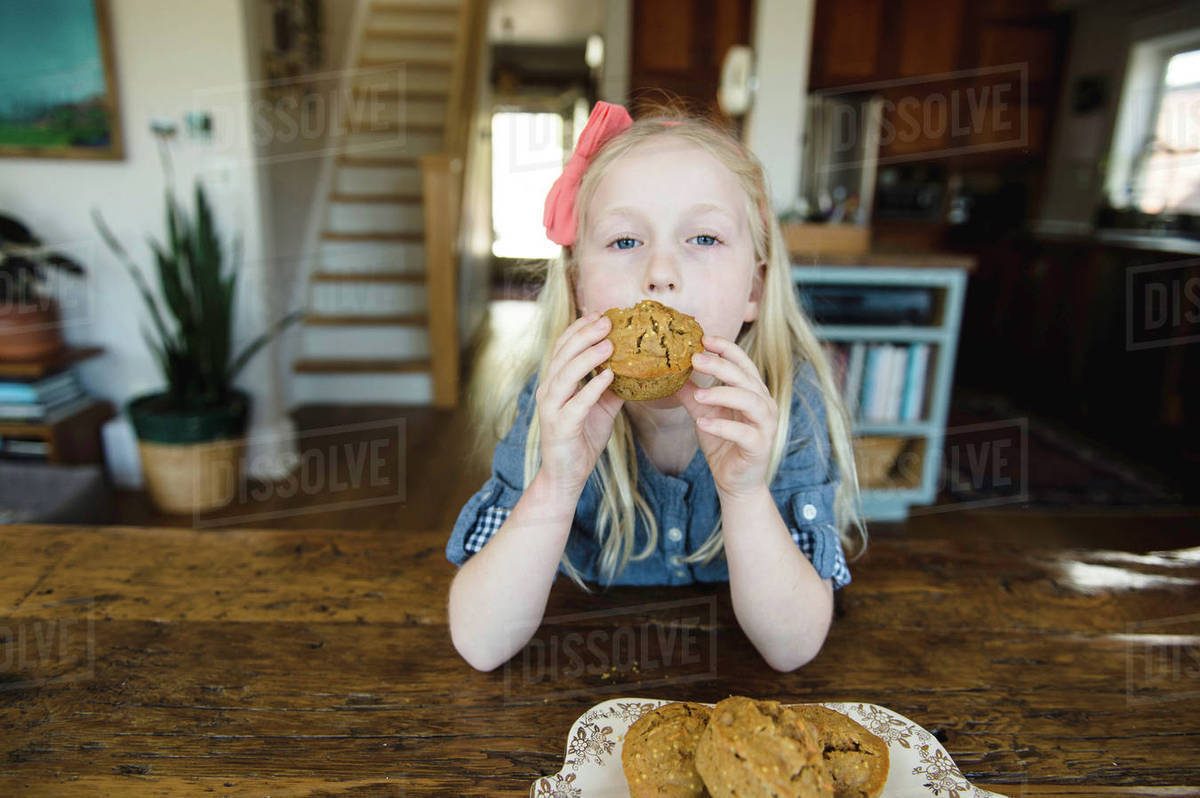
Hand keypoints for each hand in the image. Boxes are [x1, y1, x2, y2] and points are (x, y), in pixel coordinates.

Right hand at [535, 311, 624, 494]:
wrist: (566, 475)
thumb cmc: (582, 439)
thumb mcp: (602, 409)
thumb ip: (612, 388)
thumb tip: (636, 368)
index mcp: (555, 383)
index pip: (562, 347)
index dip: (579, 328)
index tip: (600, 314)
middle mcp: (549, 391)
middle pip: (563, 354)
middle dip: (585, 334)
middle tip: (607, 321)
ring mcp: (552, 408)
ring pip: (565, 374)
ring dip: (588, 356)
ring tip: (609, 343)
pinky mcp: (561, 426)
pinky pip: (577, 403)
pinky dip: (592, 388)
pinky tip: (609, 376)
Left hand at [676, 334, 777, 499]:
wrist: (736, 481)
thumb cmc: (723, 443)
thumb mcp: (704, 413)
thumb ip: (691, 393)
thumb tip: (669, 374)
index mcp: (753, 391)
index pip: (743, 362)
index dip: (726, 348)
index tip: (704, 338)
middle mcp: (763, 403)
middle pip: (745, 377)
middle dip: (721, 365)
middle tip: (695, 358)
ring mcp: (765, 425)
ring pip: (750, 401)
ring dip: (723, 394)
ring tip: (698, 395)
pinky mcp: (760, 446)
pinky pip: (744, 433)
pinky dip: (723, 426)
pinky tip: (703, 424)